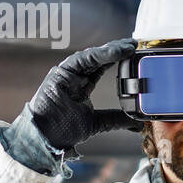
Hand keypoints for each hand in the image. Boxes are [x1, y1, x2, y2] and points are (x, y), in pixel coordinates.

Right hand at [28, 38, 140, 152]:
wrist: (44, 138)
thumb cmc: (62, 130)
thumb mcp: (97, 123)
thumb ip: (116, 120)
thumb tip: (138, 123)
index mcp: (81, 86)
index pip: (101, 67)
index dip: (117, 58)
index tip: (133, 53)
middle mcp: (74, 77)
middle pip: (97, 58)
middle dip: (116, 49)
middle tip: (134, 44)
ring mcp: (66, 74)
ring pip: (91, 56)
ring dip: (109, 49)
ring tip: (127, 47)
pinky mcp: (59, 73)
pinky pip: (81, 59)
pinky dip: (98, 54)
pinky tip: (113, 52)